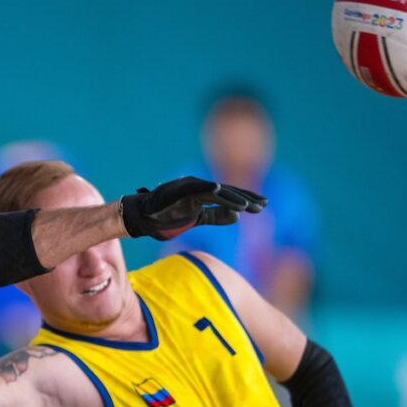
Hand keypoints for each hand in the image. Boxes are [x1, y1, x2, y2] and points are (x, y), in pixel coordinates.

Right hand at [120, 177, 265, 239]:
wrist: (142, 216)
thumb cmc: (166, 216)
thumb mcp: (197, 218)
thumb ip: (216, 216)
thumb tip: (238, 218)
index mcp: (204, 194)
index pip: (230, 197)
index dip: (247, 200)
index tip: (264, 206)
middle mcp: (199, 188)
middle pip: (227, 192)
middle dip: (246, 198)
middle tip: (264, 205)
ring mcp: (189, 187)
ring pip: (215, 191)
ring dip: (230, 197)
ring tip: (247, 206)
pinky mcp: (178, 189)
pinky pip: (195, 187)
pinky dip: (207, 187)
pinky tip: (220, 189)